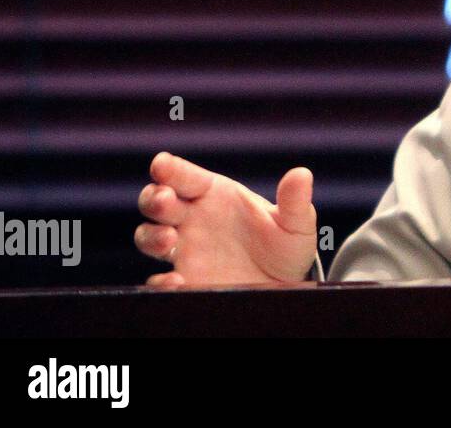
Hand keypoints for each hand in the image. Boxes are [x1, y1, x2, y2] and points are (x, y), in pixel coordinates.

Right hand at [135, 151, 317, 287]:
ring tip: (168, 239)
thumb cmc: (286, 247)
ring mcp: (184, 248)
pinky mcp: (184, 279)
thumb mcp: (296, 225)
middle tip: (165, 201)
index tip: (161, 164)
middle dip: (154, 198)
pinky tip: (176, 280)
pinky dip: (161, 279)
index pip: (186, 176)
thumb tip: (302, 174)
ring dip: (151, 235)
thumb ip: (295, 202)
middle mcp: (193, 218)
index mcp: (215, 195)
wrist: (283, 286)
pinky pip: (160, 278)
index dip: (170, 168)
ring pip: (149, 235)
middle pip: (157, 201)